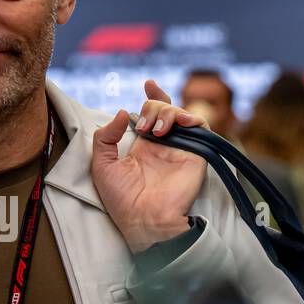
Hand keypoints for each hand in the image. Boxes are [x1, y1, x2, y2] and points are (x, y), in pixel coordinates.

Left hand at [91, 79, 210, 252]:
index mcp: (144, 147)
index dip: (153, 96)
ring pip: (181, 113)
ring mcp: (180, 148)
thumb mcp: (101, 165)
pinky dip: (190, 116)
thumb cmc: (121, 200)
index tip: (148, 83)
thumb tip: (122, 112)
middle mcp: (164, 145)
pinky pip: (201, 125)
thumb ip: (105, 136)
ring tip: (154, 131)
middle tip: (142, 128)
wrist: (143, 220)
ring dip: (166, 112)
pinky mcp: (195, 154)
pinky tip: (172, 126)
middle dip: (153, 107)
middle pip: (166, 108)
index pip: (152, 114)